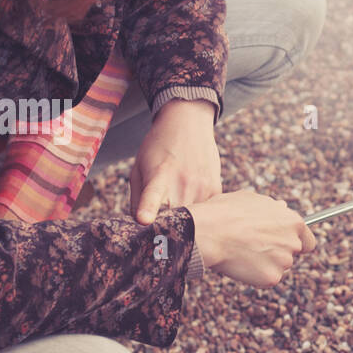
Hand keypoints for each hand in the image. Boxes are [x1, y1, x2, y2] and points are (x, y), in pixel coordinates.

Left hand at [131, 99, 221, 222]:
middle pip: (173, 221)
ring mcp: (202, 188)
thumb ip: (137, 200)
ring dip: (184, 223)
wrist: (188, 123)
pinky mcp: (216, 190)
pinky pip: (206, 215)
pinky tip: (190, 198)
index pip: (152, 195)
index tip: (144, 220)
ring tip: (177, 207)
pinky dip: (198, 215)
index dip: (148, 208)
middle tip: (158, 227)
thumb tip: (141, 229)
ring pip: (193, 221)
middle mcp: (183, 183)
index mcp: (159, 176)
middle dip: (165, 229)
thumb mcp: (138, 169)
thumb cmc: (158, 148)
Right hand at [185, 190, 317, 286]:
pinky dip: (254, 276)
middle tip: (253, 247)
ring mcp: (284, 262)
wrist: (208, 232)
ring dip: (264, 264)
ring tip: (241, 252)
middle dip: (276, 253)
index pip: (308, 241)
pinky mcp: (272, 278)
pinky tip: (239, 263)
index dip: (297, 244)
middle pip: (291, 255)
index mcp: (293, 222)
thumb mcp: (252, 200)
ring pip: (277, 267)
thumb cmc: (225, 213)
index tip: (287, 246)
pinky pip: (265, 279)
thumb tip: (282, 208)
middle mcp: (293, 243)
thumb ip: (272, 208)